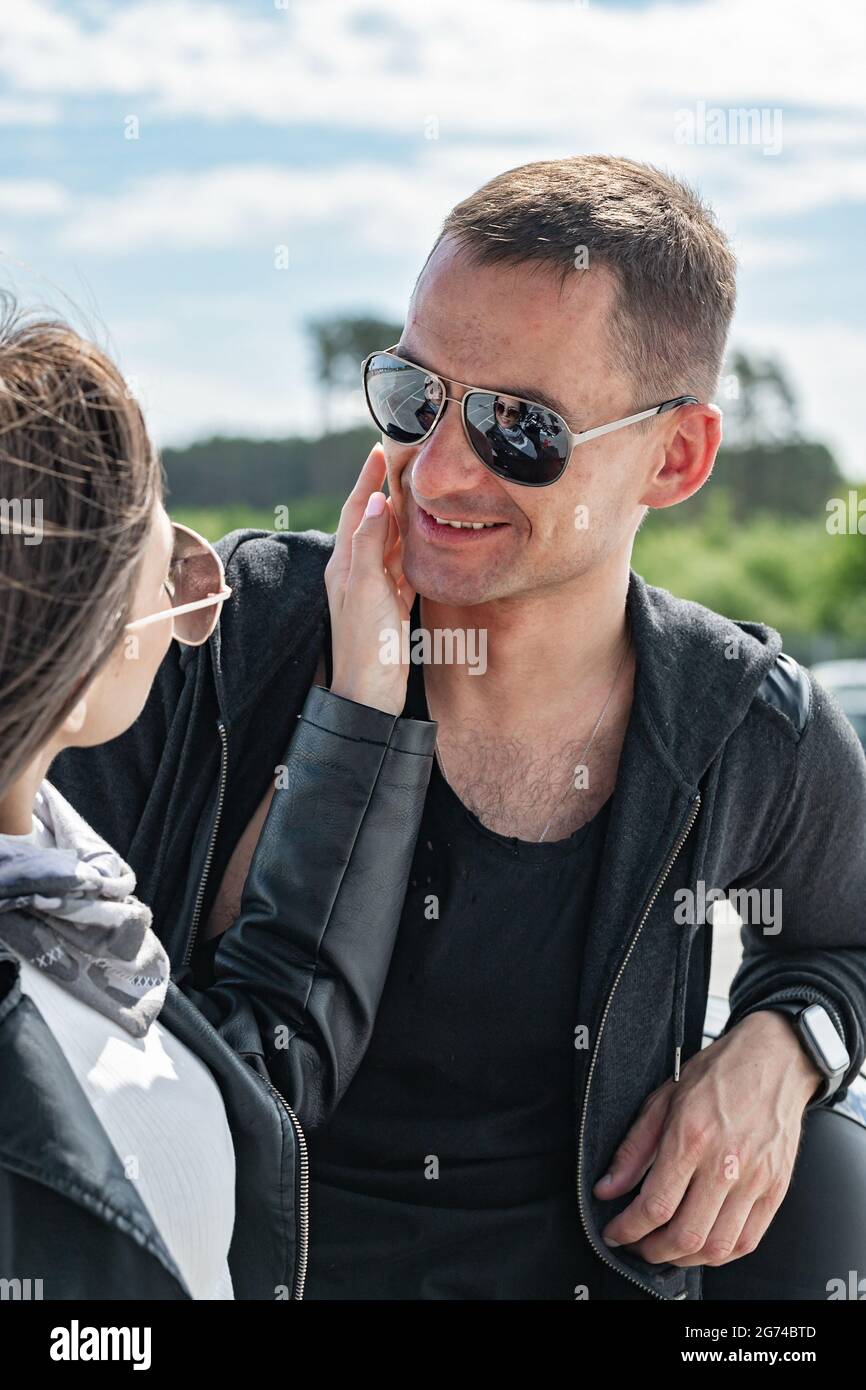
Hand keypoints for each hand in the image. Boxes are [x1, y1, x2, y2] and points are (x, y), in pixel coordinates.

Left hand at [325, 443, 415, 716]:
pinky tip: (426, 539)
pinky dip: (413, 549)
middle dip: (385, 491)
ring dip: (401, 517)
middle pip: (372, 522)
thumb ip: (370, 545)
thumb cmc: (366, 645)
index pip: (355, 511)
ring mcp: (374, 590)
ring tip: (418, 491)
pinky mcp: (392, 606)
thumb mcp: (366, 588)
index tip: (378, 450)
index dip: (366, 480)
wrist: (371, 695)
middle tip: (404, 463)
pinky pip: (403, 568)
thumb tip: (374, 503)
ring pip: (389, 543)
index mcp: (344, 565)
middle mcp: (356, 573)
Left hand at [595, 1009, 821, 1266]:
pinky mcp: (776, 1189)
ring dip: (684, 1259)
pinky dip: (720, 1254)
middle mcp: (726, 1163)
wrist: (775, 1060)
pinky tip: (701, 1244)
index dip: (628, 1229)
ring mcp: (756, 1180)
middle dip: (651, 1251)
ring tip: (665, 1248)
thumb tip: (607, 1187)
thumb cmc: (720, 1073)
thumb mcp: (664, 1097)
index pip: (656, 1205)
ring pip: (717, 1247)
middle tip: (636, 1245)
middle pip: (686, 1236)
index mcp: (692, 1137)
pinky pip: (747, 1240)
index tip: (615, 1232)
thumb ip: (634, 1148)